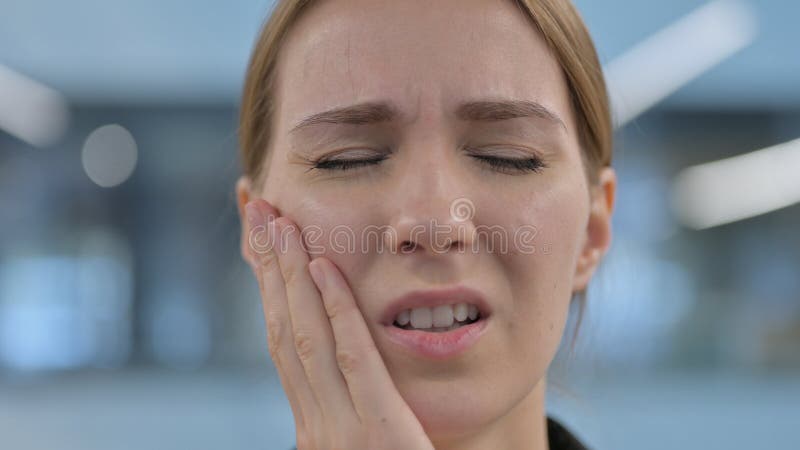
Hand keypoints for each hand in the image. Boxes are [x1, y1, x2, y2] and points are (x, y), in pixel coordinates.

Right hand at [244, 198, 434, 449]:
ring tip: (278, 220)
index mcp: (312, 423)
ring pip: (304, 336)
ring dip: (288, 273)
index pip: (281, 339)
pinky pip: (352, 360)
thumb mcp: (364, 446)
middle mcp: (313, 421)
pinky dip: (335, 311)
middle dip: (266, 263)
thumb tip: (335, 358)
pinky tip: (324, 269)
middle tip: (254, 206)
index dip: (266, 284)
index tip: (258, 235)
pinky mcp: (376, 433)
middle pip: (281, 326)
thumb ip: (348, 407)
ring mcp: (337, 429)